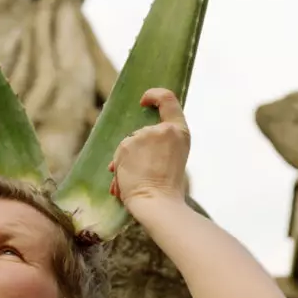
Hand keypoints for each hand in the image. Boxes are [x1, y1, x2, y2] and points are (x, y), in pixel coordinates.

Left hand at [108, 89, 189, 209]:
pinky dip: (118, 168)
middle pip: (142, 131)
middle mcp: (162, 130)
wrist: (156, 201)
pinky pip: (118, 155)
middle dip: (137, 150)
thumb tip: (134, 142)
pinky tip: (125, 182)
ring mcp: (143, 135)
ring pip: (129, 145)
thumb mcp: (173, 157)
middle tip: (144, 172)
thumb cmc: (167, 187)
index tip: (143, 101)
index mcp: (180, 132)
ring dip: (127, 161)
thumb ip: (161, 144)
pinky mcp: (126, 145)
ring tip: (136, 180)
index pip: (168, 99)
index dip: (154, 95)